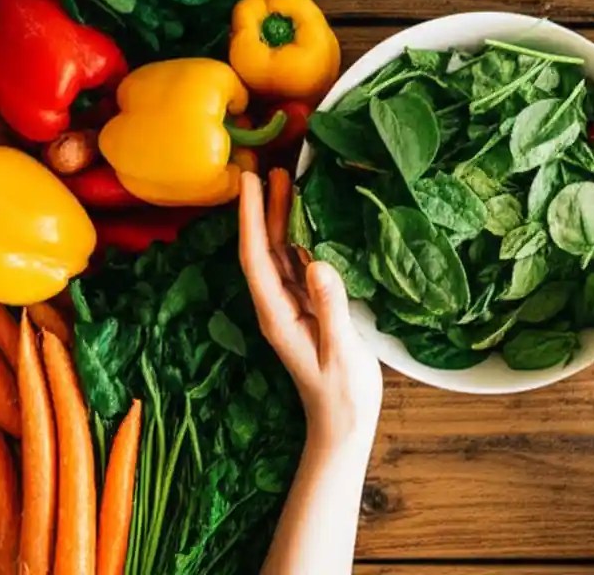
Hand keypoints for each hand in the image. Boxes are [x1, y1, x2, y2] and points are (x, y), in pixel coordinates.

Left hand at [239, 170, 383, 449]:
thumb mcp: (340, 351)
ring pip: (282, 254)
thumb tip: (318, 262)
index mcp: (277, 315)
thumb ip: (330, 307)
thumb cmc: (342, 394)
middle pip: (266, 249)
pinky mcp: (309, 308)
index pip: (256, 258)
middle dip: (265, 208)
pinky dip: (304, 238)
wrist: (344, 425)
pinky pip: (300, 266)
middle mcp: (278, 305)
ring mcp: (293, 306)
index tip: (249, 183)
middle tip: (269, 168)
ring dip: (283, 218)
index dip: (252, 218)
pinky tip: (313, 220)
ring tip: (289, 181)